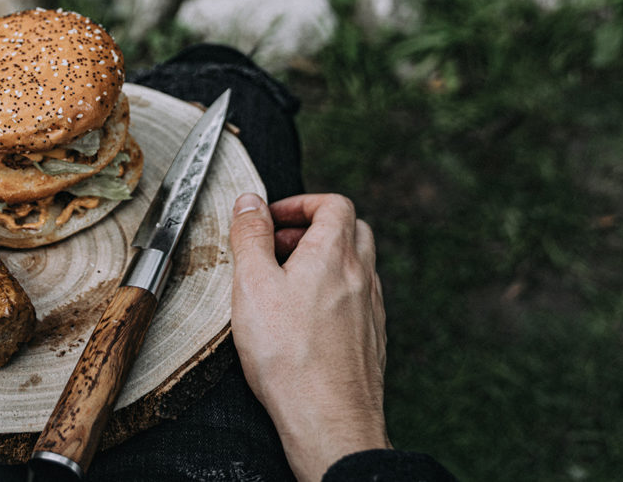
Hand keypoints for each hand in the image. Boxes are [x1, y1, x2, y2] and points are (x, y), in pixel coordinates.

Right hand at [229, 192, 388, 481]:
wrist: (329, 419)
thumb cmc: (288, 354)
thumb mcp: (253, 285)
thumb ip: (250, 237)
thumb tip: (250, 202)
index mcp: (334, 253)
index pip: (334, 204)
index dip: (302, 203)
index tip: (272, 219)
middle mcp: (361, 276)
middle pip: (352, 230)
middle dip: (315, 228)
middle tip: (280, 248)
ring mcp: (371, 310)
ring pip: (358, 266)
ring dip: (326, 261)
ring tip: (288, 283)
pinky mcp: (372, 340)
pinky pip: (359, 300)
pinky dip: (336, 293)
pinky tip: (308, 318)